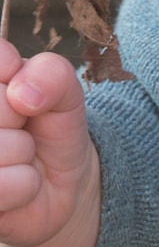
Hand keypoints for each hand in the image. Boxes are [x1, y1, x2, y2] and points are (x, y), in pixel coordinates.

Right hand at [0, 39, 100, 246]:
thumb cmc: (50, 127)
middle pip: (2, 106)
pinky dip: (25, 184)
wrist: (58, 183)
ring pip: (3, 147)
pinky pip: (2, 186)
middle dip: (23, 117)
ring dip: (25, 153)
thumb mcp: (65, 91)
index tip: (24, 93)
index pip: (2, 60)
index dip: (21, 79)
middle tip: (21, 126)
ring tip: (19, 155)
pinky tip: (18, 183)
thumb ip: (51, 73)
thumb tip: (21, 93)